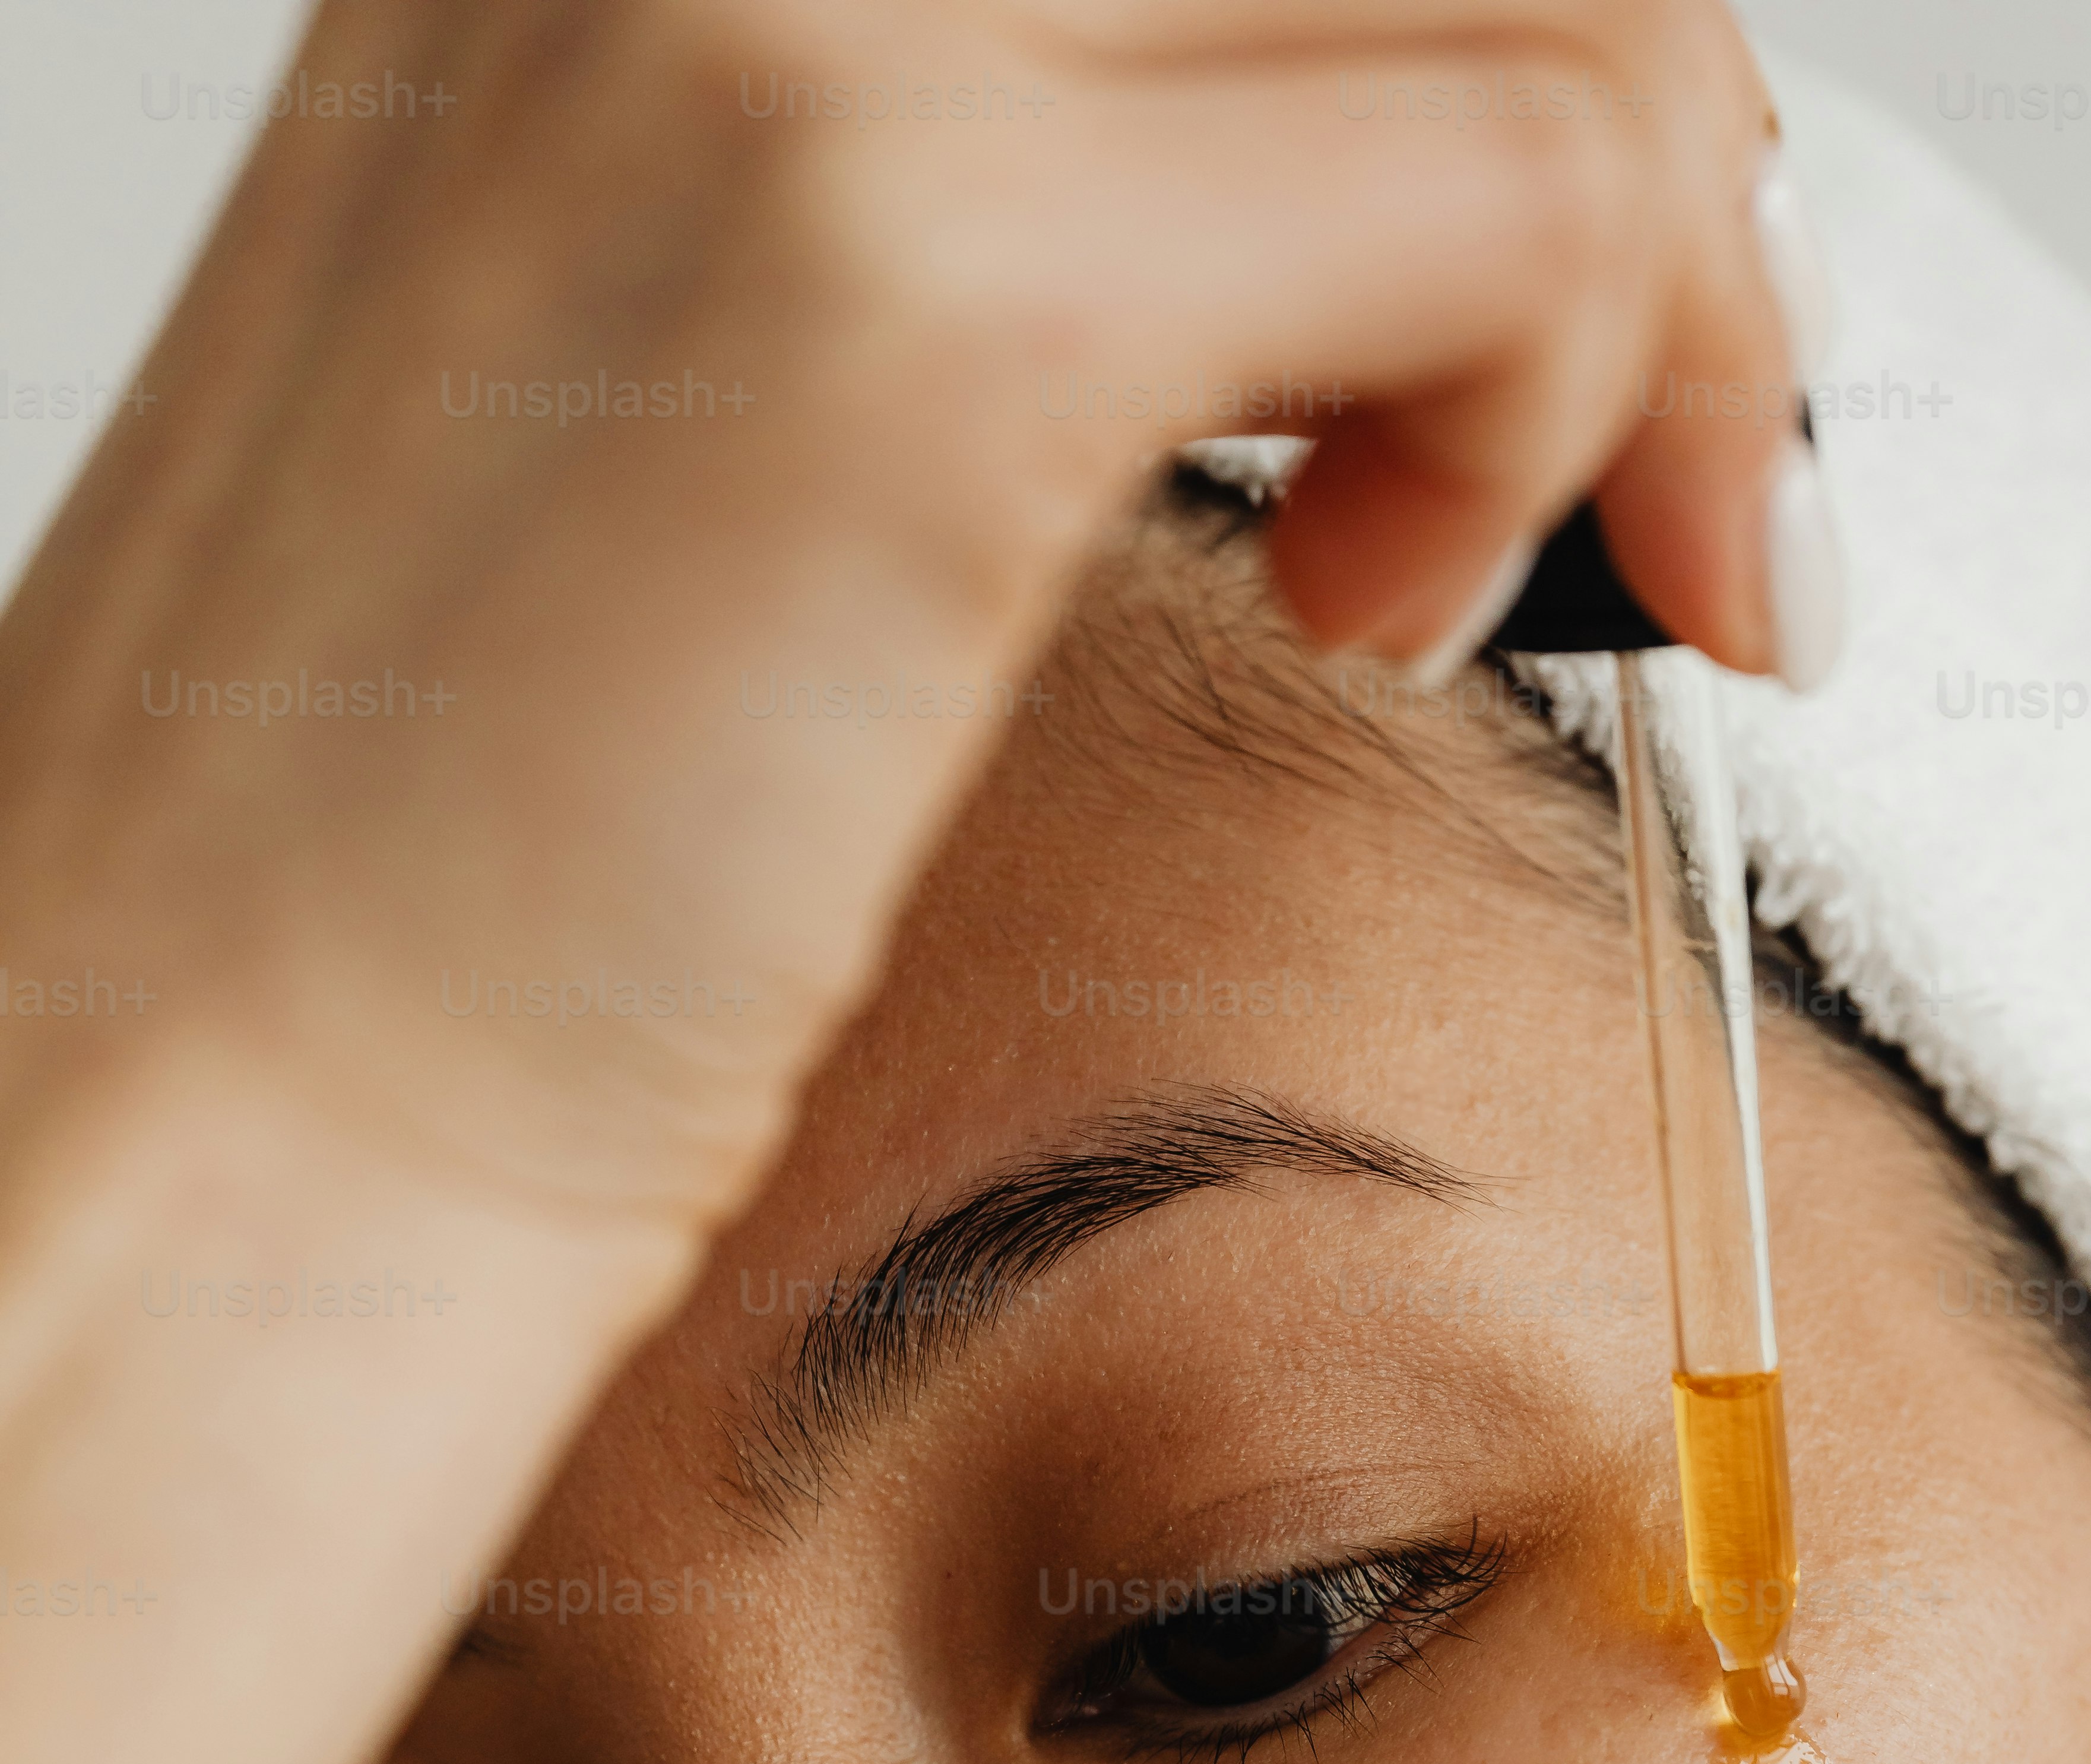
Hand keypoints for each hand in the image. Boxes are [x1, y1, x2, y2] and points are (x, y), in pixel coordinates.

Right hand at [0, 0, 1801, 1296]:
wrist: (222, 1119)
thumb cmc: (451, 860)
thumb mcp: (716, 399)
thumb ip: (986, 203)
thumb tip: (1353, 218)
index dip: (1480, 28)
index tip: (1571, 287)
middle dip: (1642, 132)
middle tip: (1661, 454)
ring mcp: (802, 21)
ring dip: (1643, 293)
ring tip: (1466, 577)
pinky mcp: (928, 281)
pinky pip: (1511, 197)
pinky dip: (1570, 417)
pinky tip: (1393, 623)